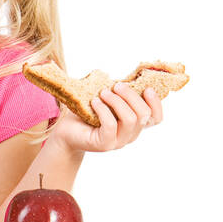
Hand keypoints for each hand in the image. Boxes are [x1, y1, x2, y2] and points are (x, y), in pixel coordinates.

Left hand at [49, 81, 163, 154]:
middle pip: (144, 114)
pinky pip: (111, 125)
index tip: (146, 88)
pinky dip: (103, 109)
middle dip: (131, 95)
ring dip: (118, 101)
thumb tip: (128, 77)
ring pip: (130, 119)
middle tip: (116, 85)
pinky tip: (94, 102)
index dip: (156, 103)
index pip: (156, 118)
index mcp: (134, 124)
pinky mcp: (104, 144)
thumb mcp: (108, 100)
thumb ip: (120, 93)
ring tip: (104, 93)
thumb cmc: (87, 113)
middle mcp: (130, 135)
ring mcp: (118, 142)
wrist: (66, 131)